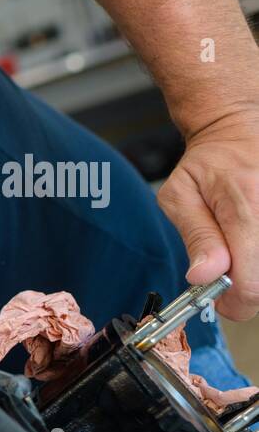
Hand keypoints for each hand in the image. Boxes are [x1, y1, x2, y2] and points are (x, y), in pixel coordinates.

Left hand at [157, 108, 258, 319]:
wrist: (238, 129)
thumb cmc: (206, 163)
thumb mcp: (180, 196)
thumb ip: (197, 237)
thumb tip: (203, 276)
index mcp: (245, 206)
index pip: (252, 281)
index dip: (235, 301)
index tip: (220, 301)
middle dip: (246, 286)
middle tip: (226, 270)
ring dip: (255, 268)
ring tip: (239, 246)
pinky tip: (249, 240)